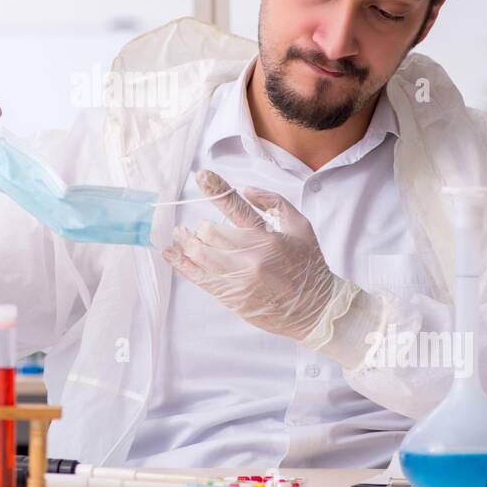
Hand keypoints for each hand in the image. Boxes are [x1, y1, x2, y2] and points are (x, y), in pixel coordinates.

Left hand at [161, 170, 341, 340]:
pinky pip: (198, 277)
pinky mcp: (230, 296)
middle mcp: (251, 257)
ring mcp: (238, 278)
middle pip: (209, 233)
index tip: (202, 176)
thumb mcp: (301, 227)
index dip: (215, 189)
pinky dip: (180, 263)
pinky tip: (170, 253)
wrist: (316, 310)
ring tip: (180, 236)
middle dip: (200, 227)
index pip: (235, 207)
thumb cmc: (309, 266)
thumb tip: (246, 189)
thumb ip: (275, 203)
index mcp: (268, 237)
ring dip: (185, 242)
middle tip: (197, 227)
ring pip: (199, 254)